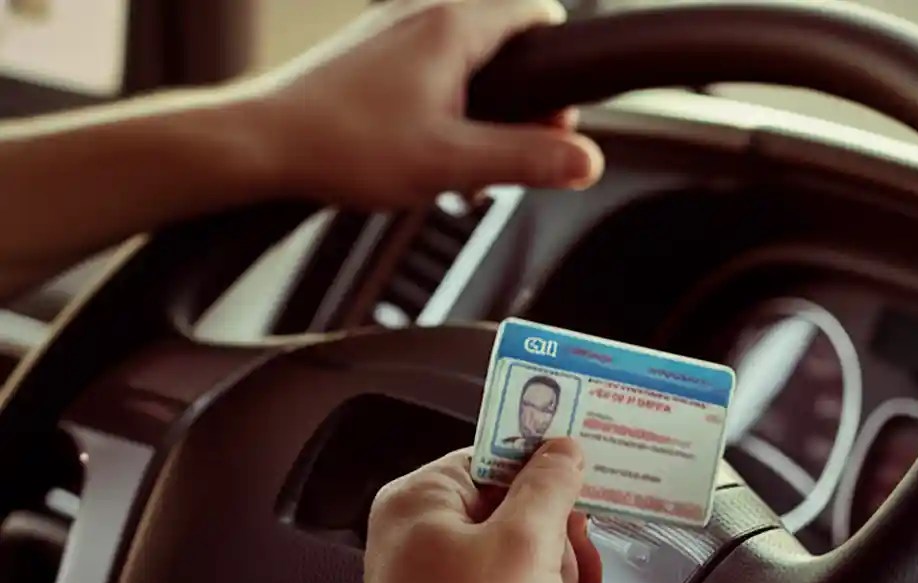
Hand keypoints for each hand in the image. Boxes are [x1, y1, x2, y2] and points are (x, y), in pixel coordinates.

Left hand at [242, 0, 603, 206]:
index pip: (538, 13)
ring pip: (467, 61)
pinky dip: (444, 109)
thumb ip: (528, 159)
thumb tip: (587, 160)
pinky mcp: (370, 56)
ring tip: (464, 163)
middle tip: (511, 153)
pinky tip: (426, 155)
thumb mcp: (453, 163)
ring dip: (480, 111)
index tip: (555, 117)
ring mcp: (392, 32)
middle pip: (506, 42)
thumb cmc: (343, 145)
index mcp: (453, 27)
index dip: (559, 68)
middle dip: (521, 101)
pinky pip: (430, 72)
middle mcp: (423, 14)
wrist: (261, 144)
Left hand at [308, 439, 602, 582]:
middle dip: (556, 553)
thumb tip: (563, 450)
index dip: (549, 473)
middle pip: (519, 512)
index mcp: (423, 498)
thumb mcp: (524, 545)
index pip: (500, 454)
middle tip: (567, 581)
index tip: (587, 482)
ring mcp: (435, 579)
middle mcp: (421, 532)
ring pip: (522, 560)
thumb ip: (549, 486)